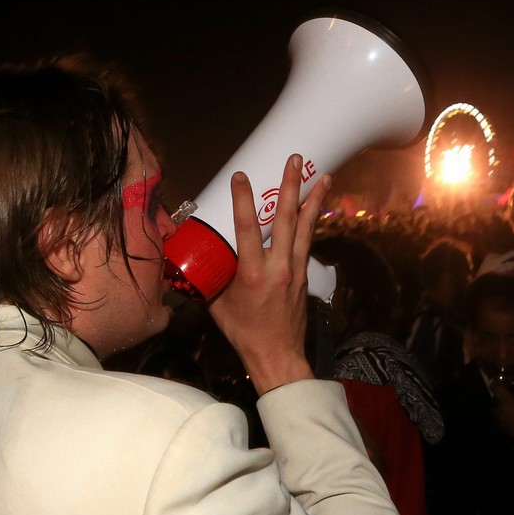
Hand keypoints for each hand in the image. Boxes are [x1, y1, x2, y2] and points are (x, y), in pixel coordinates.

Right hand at [208, 155, 330, 395]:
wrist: (276, 355)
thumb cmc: (243, 332)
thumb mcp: (217, 304)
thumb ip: (208, 278)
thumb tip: (190, 259)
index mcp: (252, 274)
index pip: (247, 228)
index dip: (243, 200)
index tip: (241, 177)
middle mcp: (277, 267)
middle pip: (286, 219)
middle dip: (291, 186)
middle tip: (296, 160)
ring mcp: (294, 270)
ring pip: (305, 227)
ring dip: (313, 199)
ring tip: (323, 176)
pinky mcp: (303, 275)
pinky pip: (308, 241)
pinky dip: (312, 222)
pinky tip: (316, 207)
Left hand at [489, 381, 513, 448]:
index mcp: (506, 399)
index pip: (495, 387)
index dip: (494, 383)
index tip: (494, 381)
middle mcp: (500, 408)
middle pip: (495, 400)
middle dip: (499, 398)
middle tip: (506, 397)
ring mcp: (500, 419)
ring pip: (496, 411)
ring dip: (500, 409)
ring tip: (508, 408)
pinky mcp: (503, 428)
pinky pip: (499, 420)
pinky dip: (503, 417)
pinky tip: (510, 418)